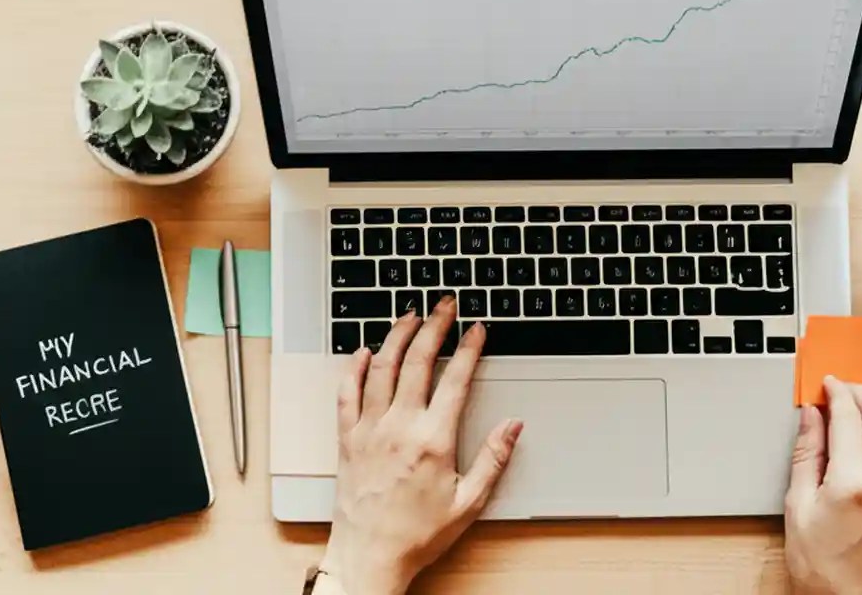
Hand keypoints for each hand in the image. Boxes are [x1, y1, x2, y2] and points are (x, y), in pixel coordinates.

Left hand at [318, 298, 522, 594]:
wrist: (369, 556)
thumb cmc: (418, 534)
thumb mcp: (469, 502)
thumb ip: (494, 459)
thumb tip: (513, 426)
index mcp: (433, 440)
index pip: (456, 380)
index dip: (470, 349)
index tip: (478, 329)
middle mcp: (400, 427)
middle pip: (418, 361)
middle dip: (435, 326)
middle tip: (446, 306)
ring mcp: (370, 429)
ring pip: (382, 368)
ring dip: (397, 336)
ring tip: (410, 315)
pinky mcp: (348, 438)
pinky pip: (347, 392)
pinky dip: (355, 367)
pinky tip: (365, 351)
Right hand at [784, 376, 861, 594]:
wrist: (842, 593)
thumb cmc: (816, 557)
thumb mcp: (797, 501)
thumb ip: (806, 452)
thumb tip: (811, 415)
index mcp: (852, 482)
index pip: (850, 419)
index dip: (838, 394)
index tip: (828, 383)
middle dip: (860, 392)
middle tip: (841, 384)